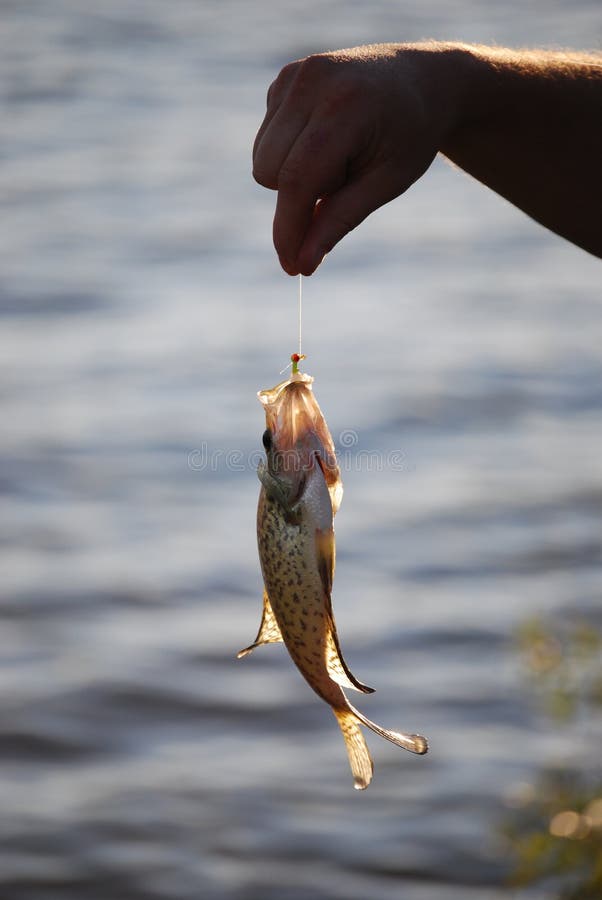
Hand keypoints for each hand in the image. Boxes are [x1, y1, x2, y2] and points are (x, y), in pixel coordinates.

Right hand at [253, 45, 461, 274]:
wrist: (421, 80)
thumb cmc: (409, 136)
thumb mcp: (385, 184)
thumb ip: (339, 221)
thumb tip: (300, 264)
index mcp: (344, 106)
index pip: (297, 180)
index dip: (289, 229)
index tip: (292, 267)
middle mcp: (311, 82)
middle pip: (267, 172)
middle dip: (297, 196)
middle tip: (344, 179)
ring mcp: (294, 75)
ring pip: (261, 159)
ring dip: (292, 175)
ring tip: (337, 157)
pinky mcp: (283, 78)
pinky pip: (265, 140)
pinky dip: (289, 153)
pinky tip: (324, 139)